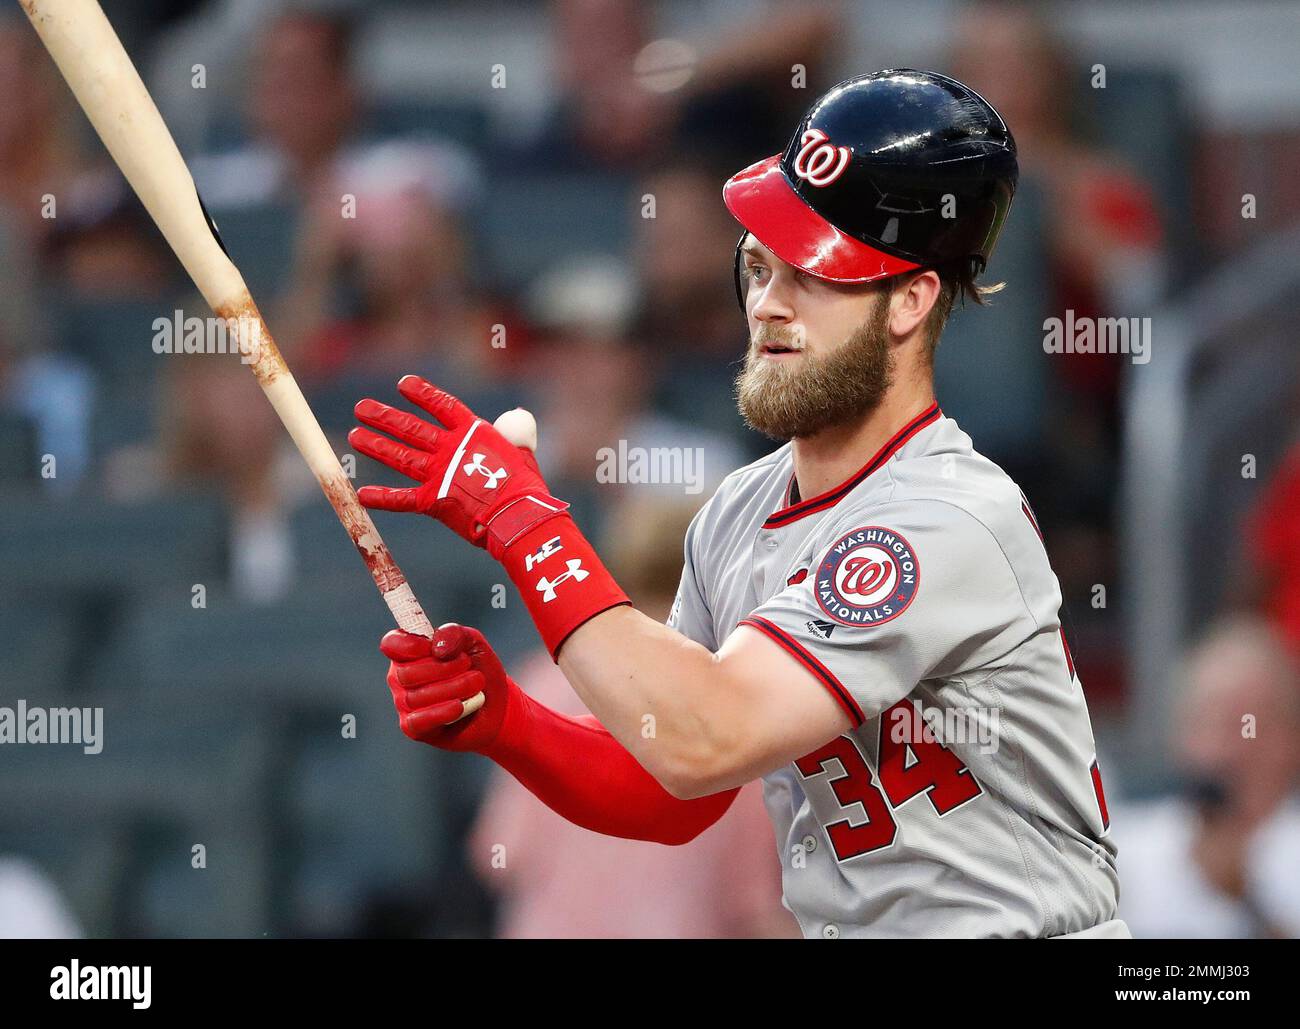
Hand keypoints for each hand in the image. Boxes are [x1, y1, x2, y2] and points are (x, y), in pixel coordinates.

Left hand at [349, 375, 565, 558]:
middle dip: (384, 416)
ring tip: (355, 437)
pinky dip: (381, 498)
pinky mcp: (433, 501)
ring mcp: (439, 474)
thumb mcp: (524, 451)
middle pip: (411, 428)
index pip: (442, 405)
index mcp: (474, 434)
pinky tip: (361, 494)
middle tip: (362, 407)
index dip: (423, 393)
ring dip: (376, 446)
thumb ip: (516, 431)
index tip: (404, 383)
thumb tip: (514, 415)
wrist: (518, 517)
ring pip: (400, 456)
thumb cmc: (526, 487)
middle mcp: (451, 449)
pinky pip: (402, 499)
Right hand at [381, 623, 518, 752]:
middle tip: (467, 664)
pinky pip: (419, 720)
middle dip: (443, 667)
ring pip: (416, 697)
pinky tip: (459, 706)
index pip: (391, 644)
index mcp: (409, 652)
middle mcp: (401, 678)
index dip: (408, 644)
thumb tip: (436, 648)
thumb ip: (453, 633)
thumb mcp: (472, 642)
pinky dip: (442, 712)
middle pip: (405, 673)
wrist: (497, 704)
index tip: (431, 647)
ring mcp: (405, 704)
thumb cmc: (477, 669)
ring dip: (453, 687)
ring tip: (476, 683)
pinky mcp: (413, 728)